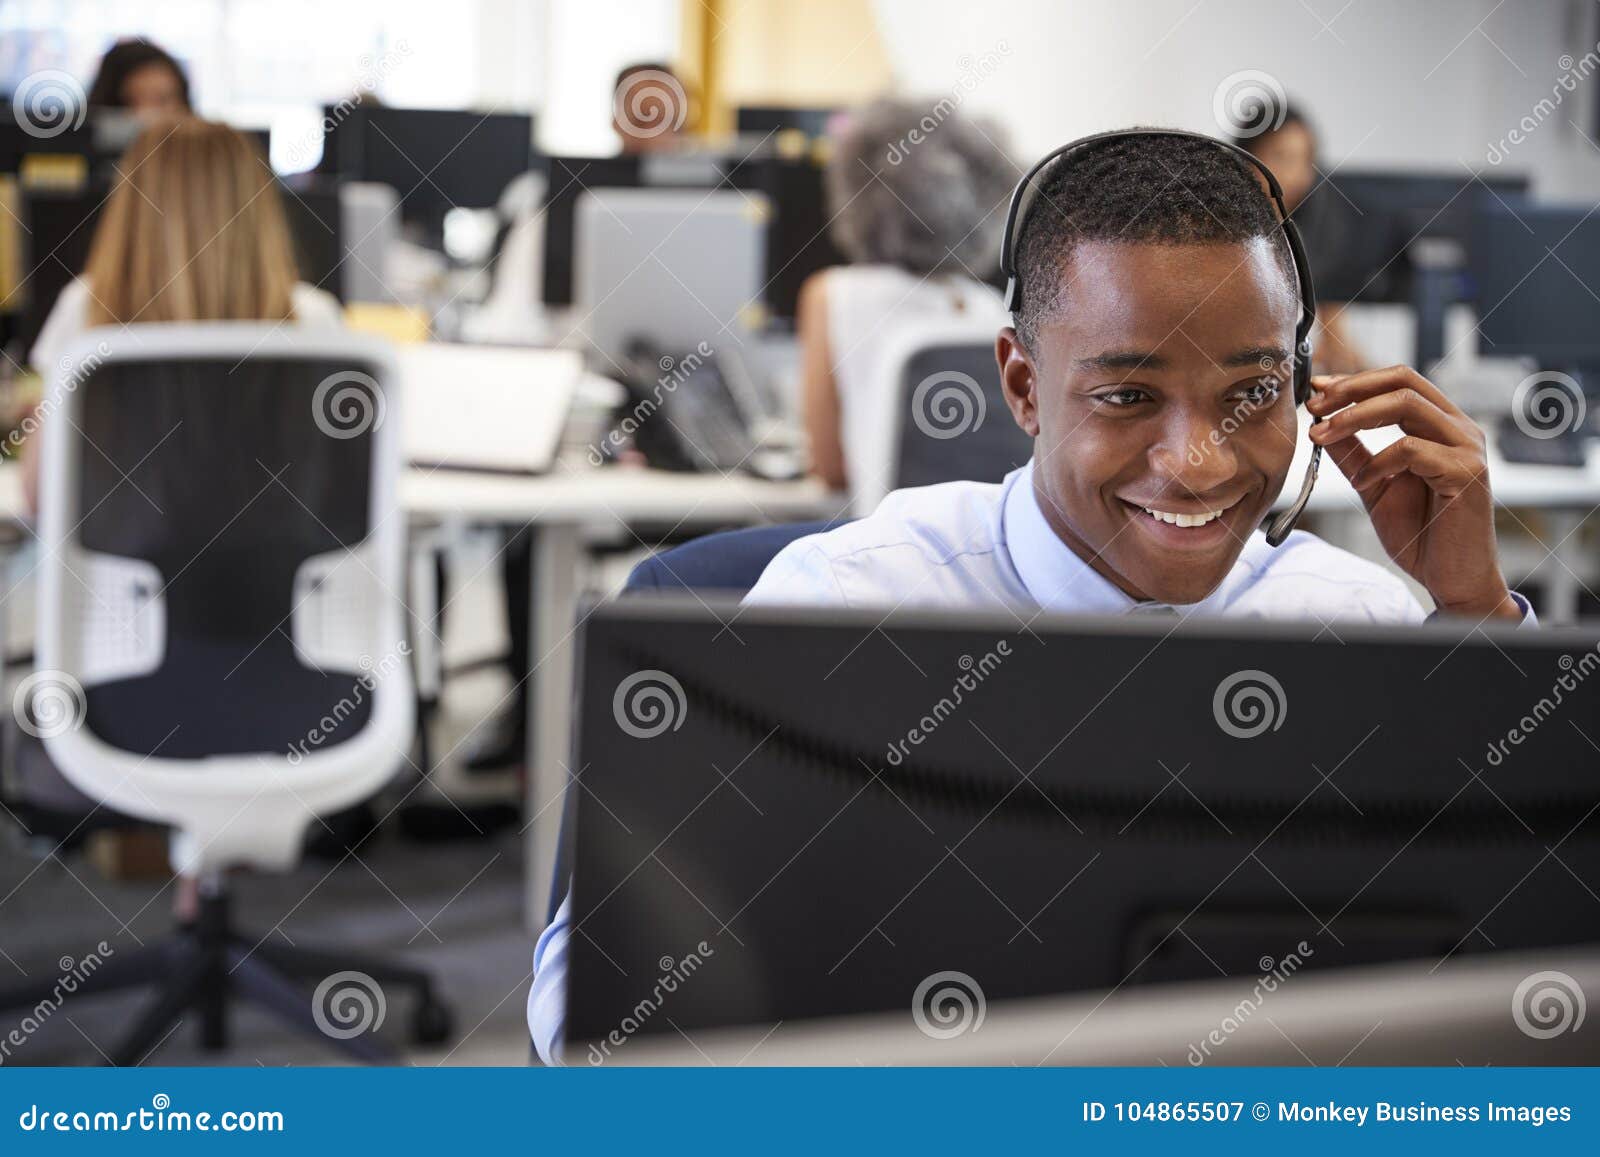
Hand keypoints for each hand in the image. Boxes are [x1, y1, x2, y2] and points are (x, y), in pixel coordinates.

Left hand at [1306, 366, 1519, 620]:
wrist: (1453, 578)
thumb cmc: (1422, 534)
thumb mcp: (1374, 486)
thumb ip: (1353, 454)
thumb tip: (1320, 423)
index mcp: (1440, 426)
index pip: (1400, 381)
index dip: (1355, 381)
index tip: (1316, 390)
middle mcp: (1459, 429)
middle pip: (1403, 381)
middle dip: (1351, 389)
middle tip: (1315, 405)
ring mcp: (1466, 448)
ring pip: (1406, 405)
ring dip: (1354, 417)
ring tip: (1322, 436)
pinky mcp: (1467, 473)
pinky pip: (1412, 450)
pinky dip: (1377, 461)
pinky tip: (1361, 482)